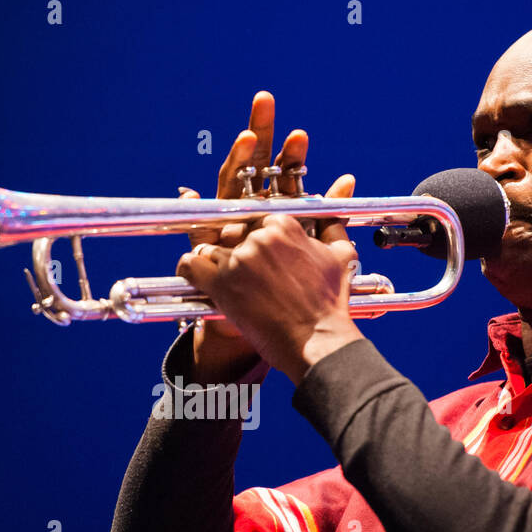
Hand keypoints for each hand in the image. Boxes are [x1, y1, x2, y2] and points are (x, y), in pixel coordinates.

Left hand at [177, 91, 357, 382]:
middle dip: (237, 252)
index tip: (257, 257)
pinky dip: (189, 270)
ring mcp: (238, 259)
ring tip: (228, 283)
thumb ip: (334, 223)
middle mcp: (259, 237)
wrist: (316, 341)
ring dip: (216, 264)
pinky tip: (195, 277)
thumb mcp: (340, 256)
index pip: (256, 222)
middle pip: (232, 235)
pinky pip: (190, 265)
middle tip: (246, 274)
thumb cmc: (330, 302)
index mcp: (283, 225)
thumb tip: (342, 190)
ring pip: (211, 250)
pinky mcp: (222, 284)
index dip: (255, 240)